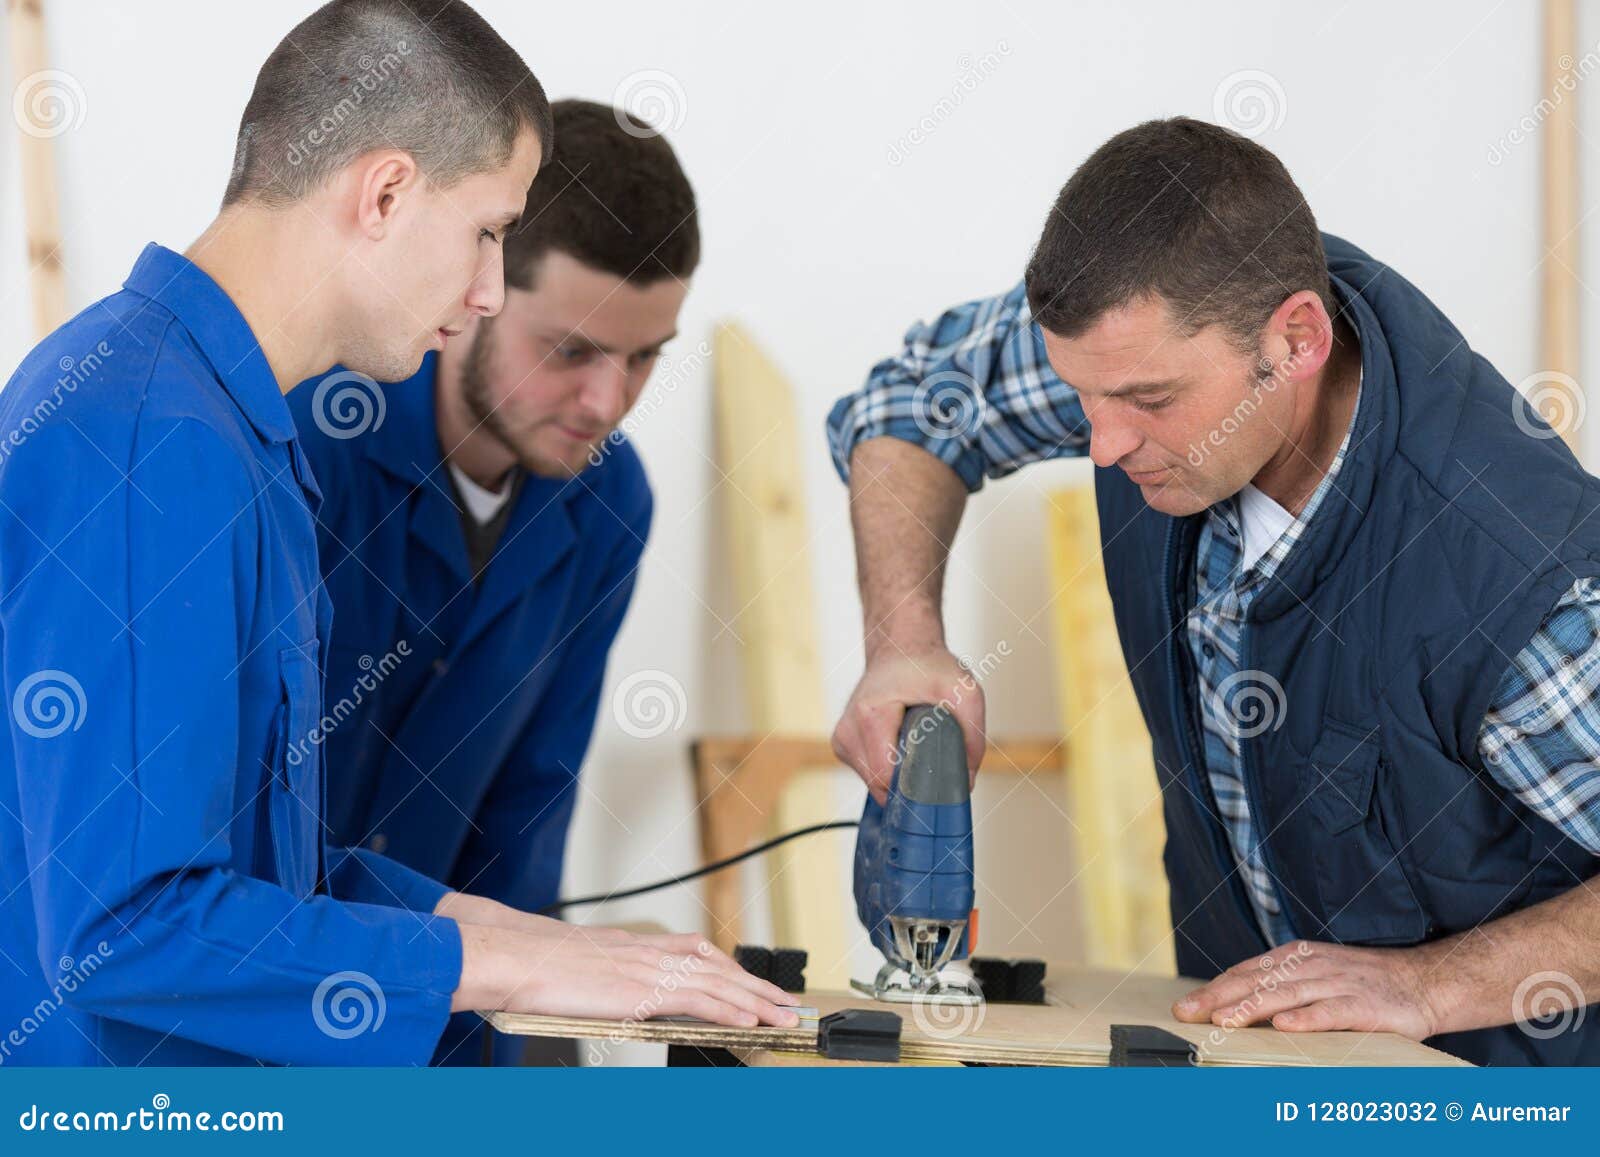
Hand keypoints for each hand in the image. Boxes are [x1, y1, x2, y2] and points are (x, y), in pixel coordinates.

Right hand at [453, 922, 798, 1028]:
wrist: (508, 956)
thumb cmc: (529, 967)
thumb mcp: (576, 971)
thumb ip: (604, 983)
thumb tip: (616, 1001)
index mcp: (633, 946)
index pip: (697, 953)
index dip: (731, 969)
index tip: (754, 982)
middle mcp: (647, 951)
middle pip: (717, 966)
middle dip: (756, 986)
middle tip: (787, 1003)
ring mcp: (645, 968)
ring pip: (716, 981)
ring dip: (755, 1000)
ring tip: (783, 1016)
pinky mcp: (640, 990)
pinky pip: (696, 999)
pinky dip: (728, 1009)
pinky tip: (749, 1021)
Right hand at [832, 645, 985, 803]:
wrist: (900, 647)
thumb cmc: (926, 665)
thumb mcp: (964, 691)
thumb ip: (972, 736)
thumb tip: (966, 781)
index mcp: (869, 716)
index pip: (886, 778)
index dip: (915, 787)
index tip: (937, 781)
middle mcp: (848, 730)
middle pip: (880, 785)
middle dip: (910, 782)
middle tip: (932, 757)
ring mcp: (843, 739)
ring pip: (874, 783)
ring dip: (900, 774)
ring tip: (915, 745)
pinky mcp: (845, 745)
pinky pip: (870, 774)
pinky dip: (890, 767)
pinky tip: (901, 744)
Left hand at [1171, 940, 1444, 1039]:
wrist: (1422, 981)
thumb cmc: (1361, 983)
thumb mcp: (1315, 975)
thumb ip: (1279, 985)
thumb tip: (1234, 1004)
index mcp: (1295, 957)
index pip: (1245, 973)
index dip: (1214, 989)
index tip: (1185, 1007)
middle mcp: (1310, 966)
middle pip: (1256, 982)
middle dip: (1218, 998)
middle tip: (1188, 1013)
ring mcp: (1336, 984)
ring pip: (1286, 995)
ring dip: (1252, 1008)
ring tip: (1224, 1021)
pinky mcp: (1363, 1005)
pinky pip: (1330, 1012)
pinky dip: (1307, 1018)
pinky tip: (1284, 1026)